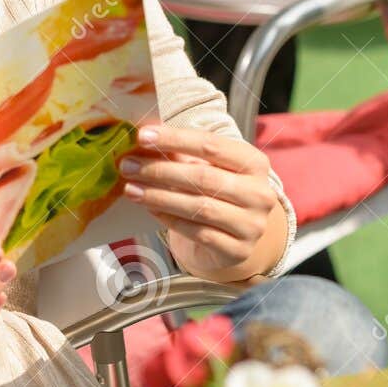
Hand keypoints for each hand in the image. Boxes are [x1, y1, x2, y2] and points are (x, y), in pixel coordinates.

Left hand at [118, 121, 283, 280]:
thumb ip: (182, 154)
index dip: (174, 139)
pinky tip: (150, 208)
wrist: (235, 235)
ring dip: (159, 196)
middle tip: (128, 165)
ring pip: (198, 207)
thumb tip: (144, 139)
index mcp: (254, 162)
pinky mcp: (238, 250)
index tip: (142, 136)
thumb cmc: (217, 191)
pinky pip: (197, 232)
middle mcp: (259, 193)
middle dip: (160, 170)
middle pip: (203, 177)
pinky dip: (169, 218)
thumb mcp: (207, 167)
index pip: (211, 145)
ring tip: (131, 188)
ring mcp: (251, 225)